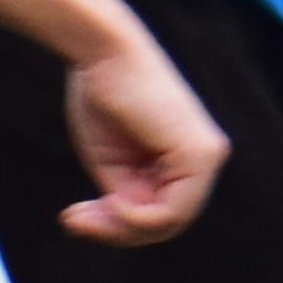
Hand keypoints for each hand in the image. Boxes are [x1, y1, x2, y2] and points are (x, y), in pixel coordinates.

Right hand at [58, 20, 227, 248]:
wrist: (102, 51)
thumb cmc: (102, 96)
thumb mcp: (115, 164)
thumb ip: (128, 198)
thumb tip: (128, 230)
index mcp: (187, 160)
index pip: (162, 215)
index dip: (120, 227)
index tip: (77, 216)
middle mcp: (205, 158)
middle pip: (167, 223)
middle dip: (119, 230)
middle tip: (75, 221)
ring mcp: (207, 156)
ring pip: (170, 223)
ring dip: (123, 227)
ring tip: (81, 217)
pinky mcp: (201, 153)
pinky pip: (173, 211)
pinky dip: (138, 217)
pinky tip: (112, 205)